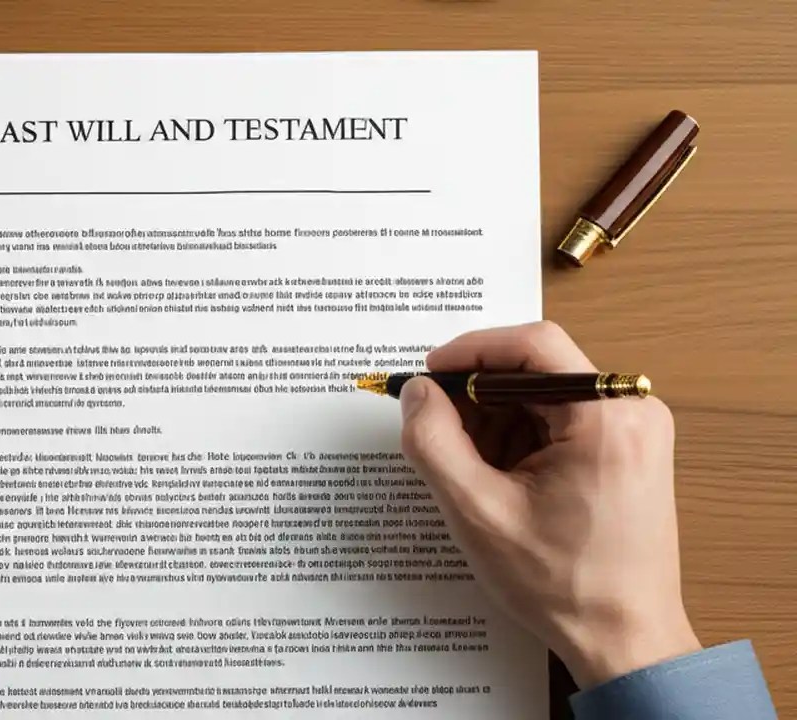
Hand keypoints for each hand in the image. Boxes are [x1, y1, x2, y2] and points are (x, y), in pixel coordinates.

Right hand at [399, 321, 699, 687]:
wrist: (624, 639)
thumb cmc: (561, 585)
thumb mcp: (477, 512)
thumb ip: (434, 442)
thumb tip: (417, 391)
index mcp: (607, 418)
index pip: (533, 345)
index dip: (470, 351)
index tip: (428, 376)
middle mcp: (633, 410)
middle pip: (538, 367)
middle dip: (480, 395)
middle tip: (437, 429)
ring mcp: (636, 429)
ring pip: (546, 393)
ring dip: (498, 419)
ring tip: (472, 469)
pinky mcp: (628, 449)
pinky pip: (562, 417)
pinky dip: (521, 436)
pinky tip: (500, 477)